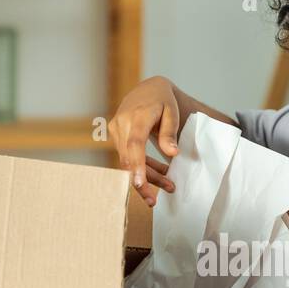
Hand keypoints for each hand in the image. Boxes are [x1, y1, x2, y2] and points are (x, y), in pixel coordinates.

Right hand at [108, 76, 180, 205]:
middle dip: (143, 181)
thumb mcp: (172, 112)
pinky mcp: (116, 136)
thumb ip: (170, 132)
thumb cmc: (163, 100)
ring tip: (168, 185)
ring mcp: (116, 130)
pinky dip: (143, 167)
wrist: (147, 89)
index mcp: (138, 115)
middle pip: (129, 158)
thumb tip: (171, 153)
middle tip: (157, 199)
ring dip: (146, 176)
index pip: (135, 144)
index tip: (139, 184)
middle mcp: (122, 123)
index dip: (137, 165)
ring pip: (128, 161)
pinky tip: (159, 175)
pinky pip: (128, 157)